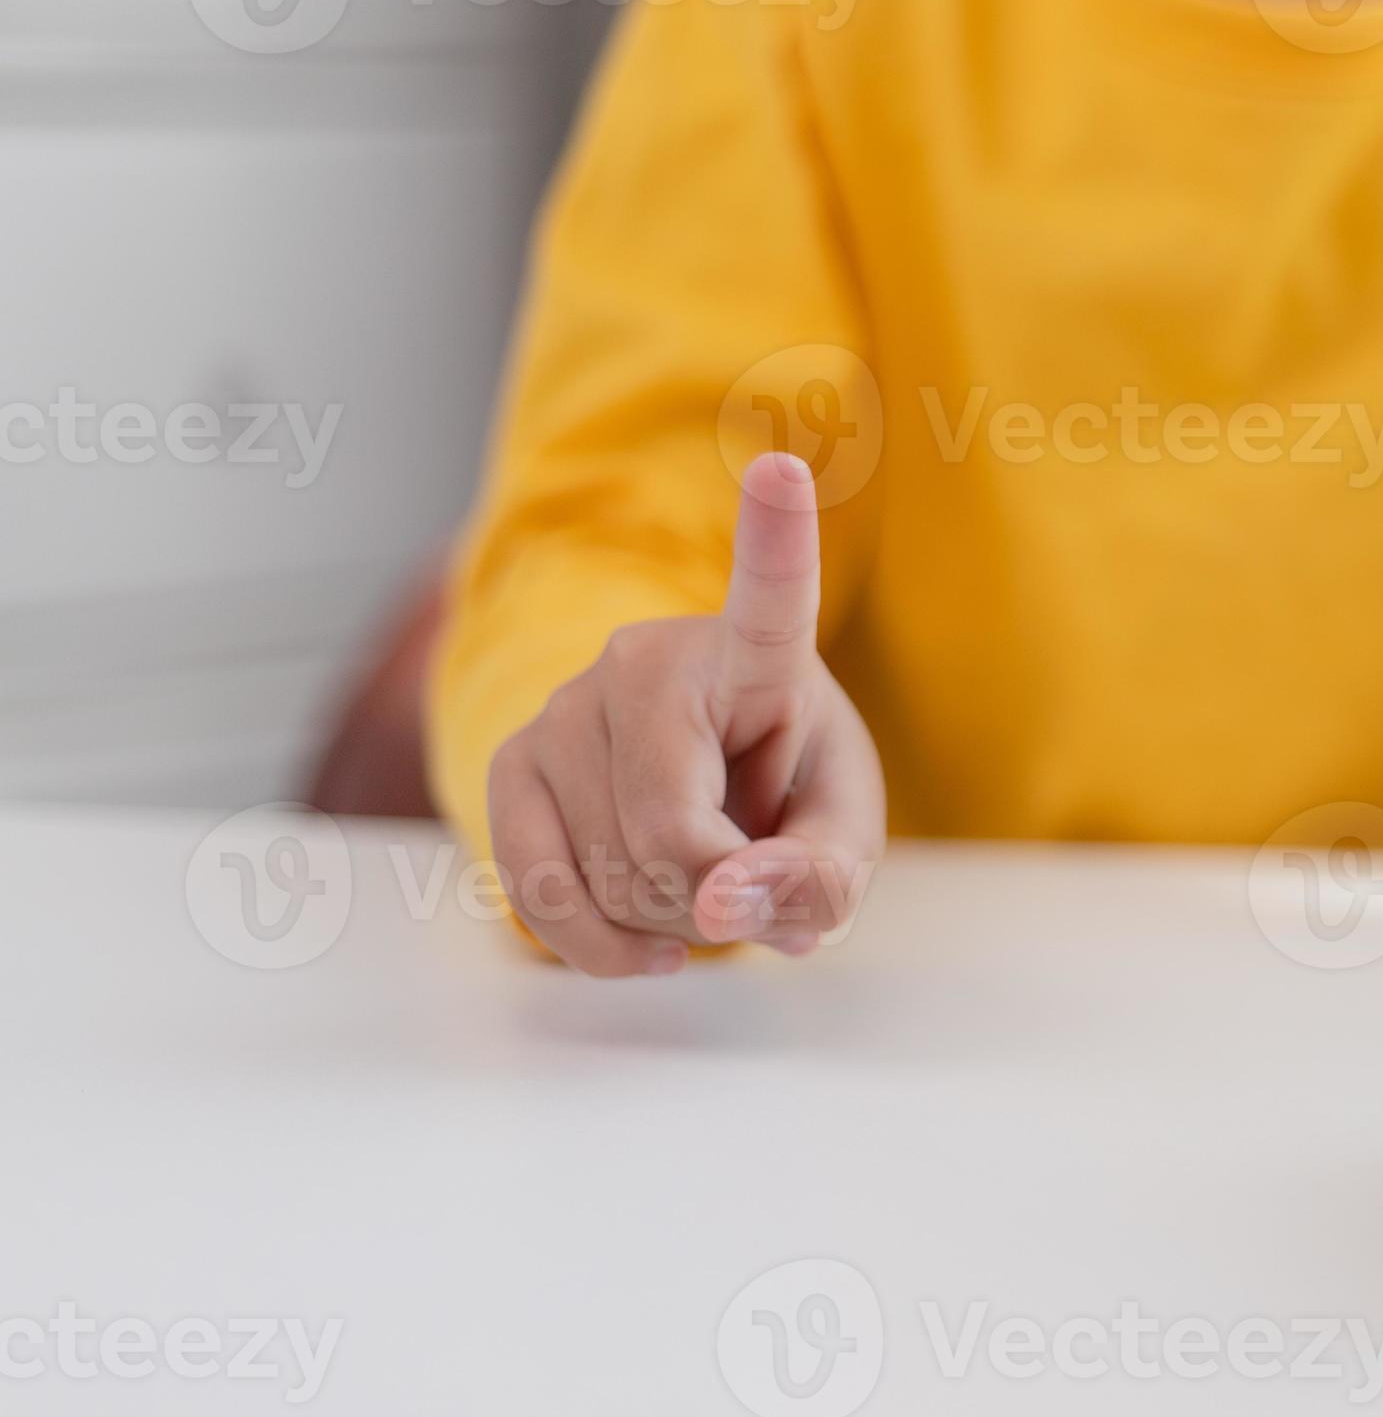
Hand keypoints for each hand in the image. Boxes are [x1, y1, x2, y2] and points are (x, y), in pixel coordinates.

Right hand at [485, 453, 887, 975]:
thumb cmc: (784, 792)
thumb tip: (724, 905)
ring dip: (668, 923)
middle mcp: (644, 661)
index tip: (787, 470)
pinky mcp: (509, 767)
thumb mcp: (839, 837)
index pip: (770, 594)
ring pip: (606, 874)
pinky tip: (650, 943)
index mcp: (755, 655)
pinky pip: (539, 893)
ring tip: (700, 880)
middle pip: (670, 834)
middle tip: (749, 881)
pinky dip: (602, 945)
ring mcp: (563, 708)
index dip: (777, 536)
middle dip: (718, 899)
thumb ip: (817, 879)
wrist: (699, 791)